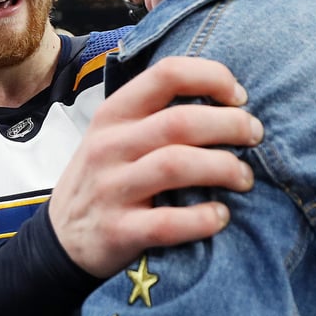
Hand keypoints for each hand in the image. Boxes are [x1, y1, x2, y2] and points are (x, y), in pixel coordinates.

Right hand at [49, 56, 261, 277]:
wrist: (60, 242)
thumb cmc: (102, 181)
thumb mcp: (113, 137)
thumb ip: (154, 117)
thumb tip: (226, 102)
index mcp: (114, 114)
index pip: (167, 74)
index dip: (213, 77)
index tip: (239, 97)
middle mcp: (109, 146)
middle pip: (181, 121)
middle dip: (231, 125)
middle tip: (254, 136)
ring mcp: (111, 189)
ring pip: (177, 165)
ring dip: (224, 168)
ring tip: (244, 178)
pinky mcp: (118, 231)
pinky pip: (168, 223)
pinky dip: (203, 219)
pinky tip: (220, 217)